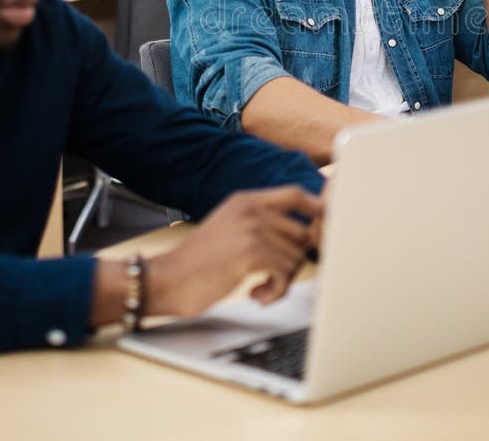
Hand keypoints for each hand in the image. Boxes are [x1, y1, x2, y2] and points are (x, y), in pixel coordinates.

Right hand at [146, 186, 322, 316]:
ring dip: (282, 279)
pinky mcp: (249, 253)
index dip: (316, 209)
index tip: (322, 228)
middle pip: (302, 231)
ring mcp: (250, 228)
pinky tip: (257, 294)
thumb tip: (305, 234)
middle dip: (294, 259)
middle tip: (274, 276)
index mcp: (245, 200)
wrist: (166, 280)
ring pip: (296, 256)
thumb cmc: (199, 262)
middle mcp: (250, 209)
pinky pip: (285, 273)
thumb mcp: (229, 227)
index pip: (295, 194)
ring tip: (260, 286)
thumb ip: (261, 223)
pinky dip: (277, 291)